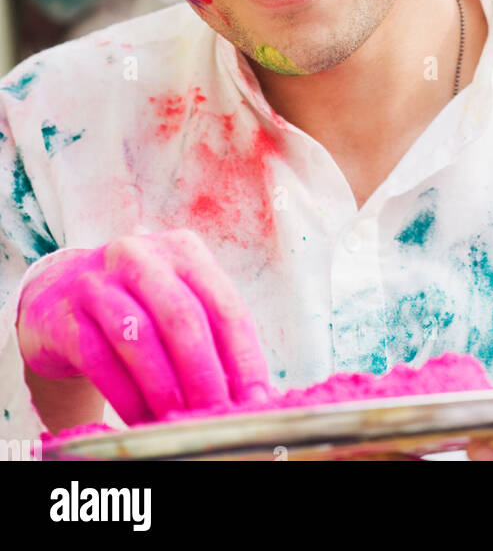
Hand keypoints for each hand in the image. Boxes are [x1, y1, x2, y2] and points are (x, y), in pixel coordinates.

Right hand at [17, 229, 270, 425]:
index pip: (225, 305)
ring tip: (181, 424)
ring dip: (164, 387)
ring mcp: (97, 282)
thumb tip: (252, 395)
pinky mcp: (64, 315)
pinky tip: (141, 421)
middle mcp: (140, 255)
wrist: (56, 298)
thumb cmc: (135, 306)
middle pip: (182, 318)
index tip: (255, 401)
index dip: (243, 356)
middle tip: (217, 418)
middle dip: (204, 374)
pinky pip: (98, 358)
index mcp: (183, 250)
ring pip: (138, 337)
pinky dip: (125, 395)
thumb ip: (210, 335)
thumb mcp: (173, 301)